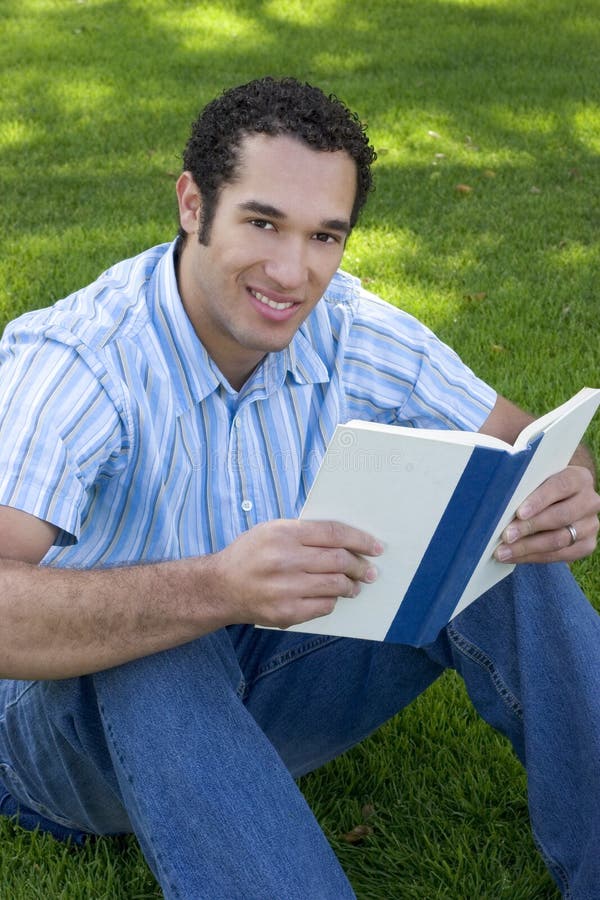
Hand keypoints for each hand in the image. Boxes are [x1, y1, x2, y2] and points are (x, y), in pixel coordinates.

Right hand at [213, 519, 382, 628]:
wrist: (220, 587)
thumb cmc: (250, 554)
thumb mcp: (272, 530)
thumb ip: (305, 533)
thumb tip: (347, 541)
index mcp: (283, 533)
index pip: (334, 533)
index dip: (360, 540)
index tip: (375, 547)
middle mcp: (284, 560)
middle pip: (339, 560)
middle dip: (360, 566)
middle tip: (369, 570)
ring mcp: (285, 588)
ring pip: (334, 585)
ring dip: (350, 586)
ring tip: (354, 585)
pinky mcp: (285, 612)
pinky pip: (323, 606)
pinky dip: (332, 601)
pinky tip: (331, 597)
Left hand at [495, 465, 599, 563]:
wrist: (558, 501)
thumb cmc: (540, 487)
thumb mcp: (536, 480)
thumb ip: (525, 486)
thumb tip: (499, 499)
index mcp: (578, 478)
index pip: (560, 486)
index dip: (539, 500)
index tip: (518, 513)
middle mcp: (590, 501)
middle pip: (560, 516)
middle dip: (529, 527)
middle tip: (506, 536)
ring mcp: (591, 525)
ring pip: (559, 539)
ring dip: (528, 547)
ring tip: (504, 551)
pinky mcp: (587, 545)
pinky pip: (560, 555)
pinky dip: (534, 557)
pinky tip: (515, 557)